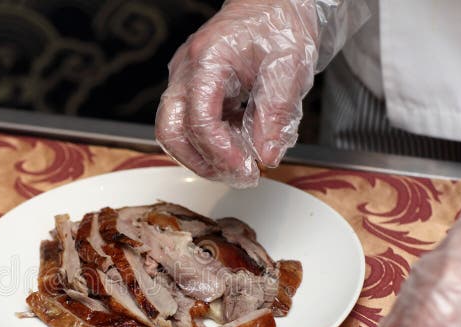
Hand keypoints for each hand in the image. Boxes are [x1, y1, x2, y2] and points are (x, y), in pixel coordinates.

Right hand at [155, 0, 319, 187]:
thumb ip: (277, 115)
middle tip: (238, 175)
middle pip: (170, 131)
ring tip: (241, 163)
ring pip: (174, 133)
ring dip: (204, 157)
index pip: (199, 119)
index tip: (247, 168)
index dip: (221, 152)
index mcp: (208, 59)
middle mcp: (186, 70)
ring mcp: (184, 80)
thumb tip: (265, 156)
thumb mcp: (289, 69)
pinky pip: (189, 125)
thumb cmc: (280, 27)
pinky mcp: (192, 90)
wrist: (275, 5)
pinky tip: (239, 144)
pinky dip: (212, 143)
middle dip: (203, 162)